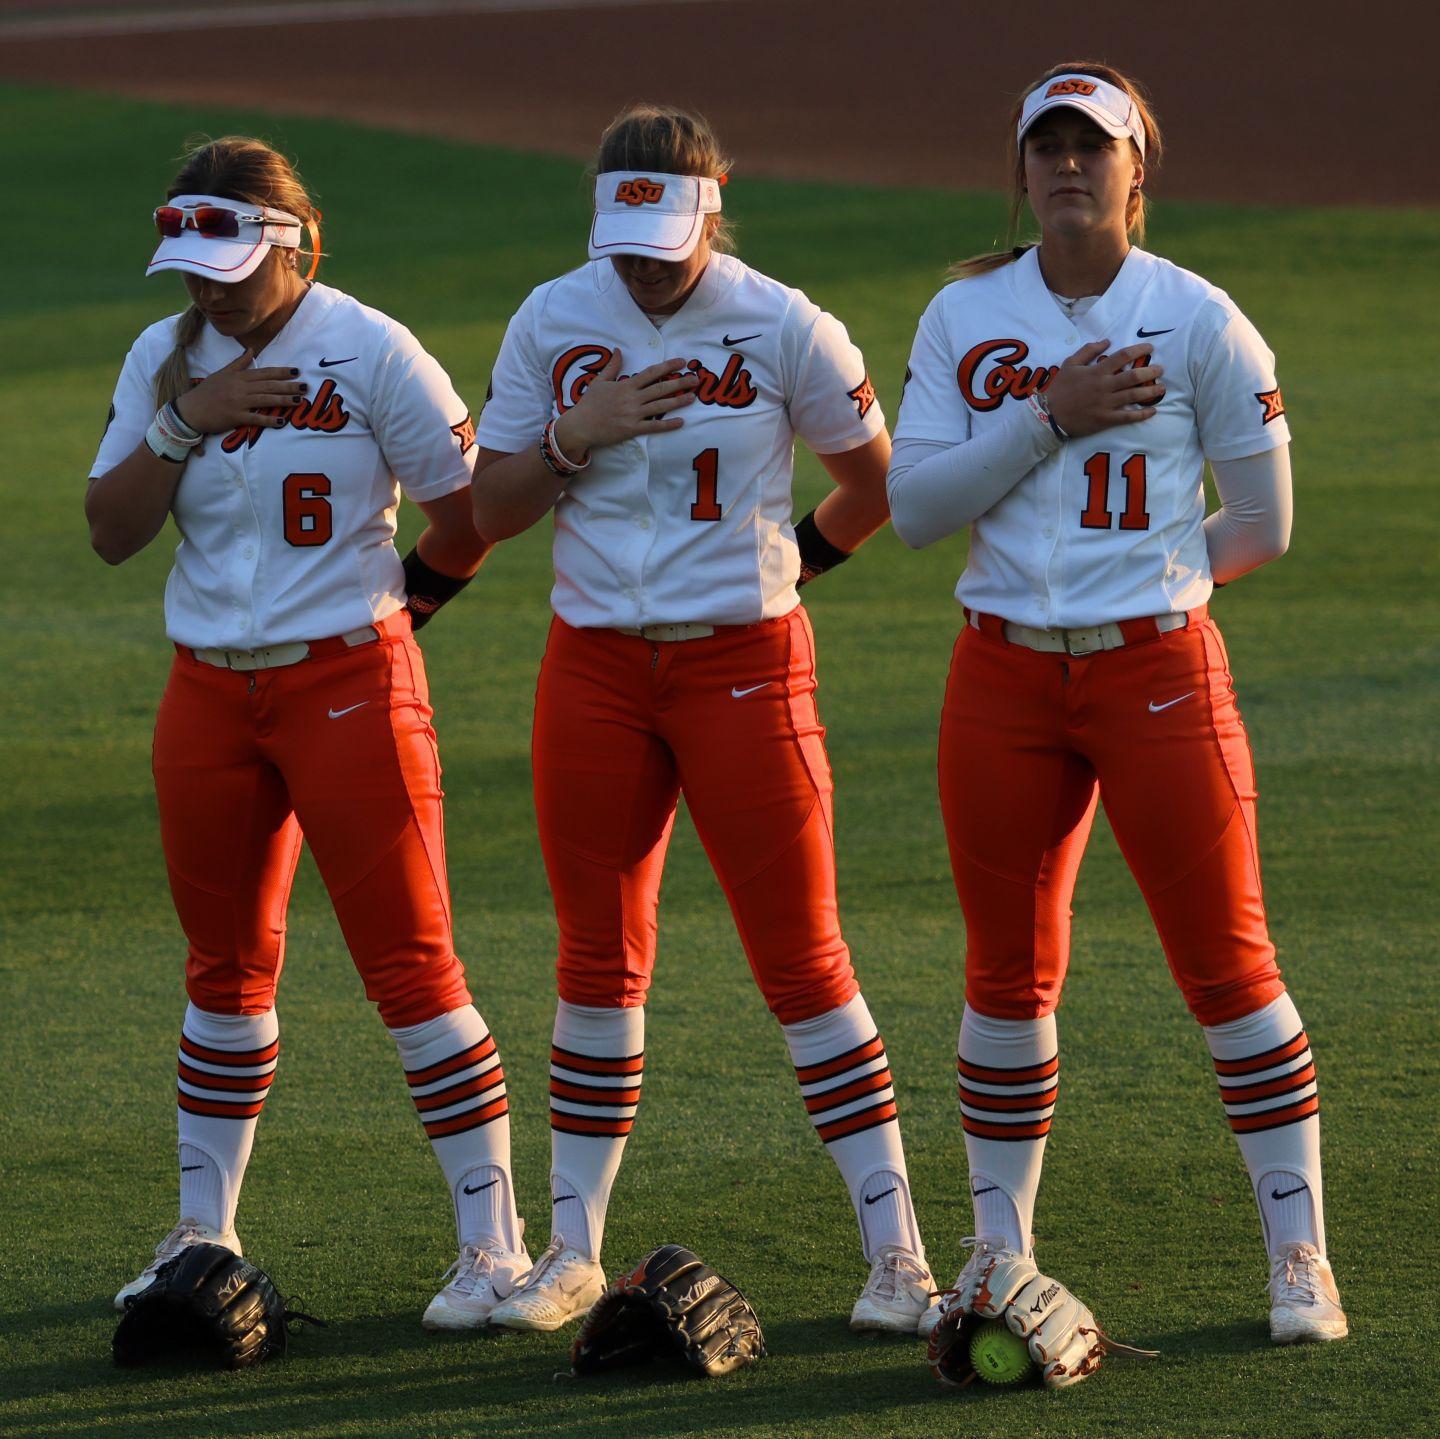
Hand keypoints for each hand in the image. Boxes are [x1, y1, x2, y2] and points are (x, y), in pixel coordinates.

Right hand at [171, 350, 307, 433]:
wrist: (190, 409)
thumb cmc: (207, 392)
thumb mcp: (222, 373)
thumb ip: (238, 363)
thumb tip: (250, 349)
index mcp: (238, 377)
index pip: (264, 373)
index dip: (281, 372)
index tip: (296, 371)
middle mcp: (240, 387)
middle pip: (268, 385)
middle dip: (288, 386)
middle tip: (305, 386)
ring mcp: (238, 402)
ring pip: (265, 399)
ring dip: (283, 400)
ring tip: (299, 400)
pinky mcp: (235, 416)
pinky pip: (255, 418)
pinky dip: (268, 420)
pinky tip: (281, 422)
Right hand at [554, 351, 697, 457]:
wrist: (580, 426)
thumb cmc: (589, 404)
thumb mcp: (599, 381)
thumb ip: (612, 366)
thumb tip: (618, 350)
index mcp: (626, 385)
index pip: (651, 373)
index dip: (668, 366)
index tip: (683, 362)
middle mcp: (632, 399)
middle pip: (661, 388)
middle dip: (680, 383)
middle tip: (696, 380)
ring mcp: (633, 415)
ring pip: (660, 407)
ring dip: (678, 402)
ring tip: (693, 397)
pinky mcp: (632, 430)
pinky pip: (653, 427)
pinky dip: (668, 425)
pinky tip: (681, 422)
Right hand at [1043, 340, 1164, 438]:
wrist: (1050, 415)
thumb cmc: (1060, 389)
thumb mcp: (1070, 364)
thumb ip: (1088, 350)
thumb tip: (1107, 341)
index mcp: (1097, 371)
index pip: (1123, 357)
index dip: (1139, 350)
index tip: (1150, 349)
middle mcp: (1104, 386)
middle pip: (1133, 376)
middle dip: (1150, 371)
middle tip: (1160, 369)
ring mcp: (1106, 403)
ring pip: (1134, 395)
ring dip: (1150, 391)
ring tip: (1161, 387)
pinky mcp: (1105, 419)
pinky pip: (1127, 417)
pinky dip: (1142, 414)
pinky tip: (1152, 411)